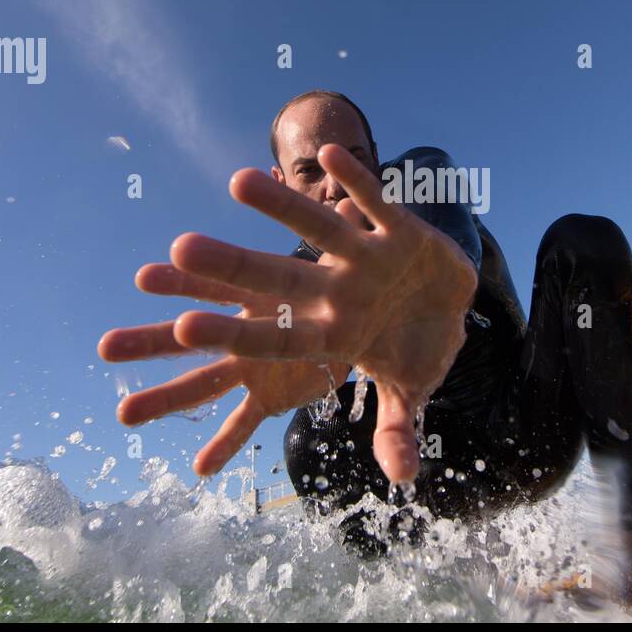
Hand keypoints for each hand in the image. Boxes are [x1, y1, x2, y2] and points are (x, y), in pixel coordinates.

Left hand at [98, 143, 477, 483]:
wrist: (452, 308)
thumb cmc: (416, 350)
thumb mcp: (410, 392)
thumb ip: (396, 427)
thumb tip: (403, 476)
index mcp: (331, 335)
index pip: (273, 337)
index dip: (235, 333)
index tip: (184, 329)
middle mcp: (336, 293)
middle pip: (276, 278)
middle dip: (232, 264)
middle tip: (179, 247)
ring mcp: (365, 260)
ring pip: (317, 229)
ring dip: (283, 207)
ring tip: (240, 180)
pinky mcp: (400, 231)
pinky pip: (375, 203)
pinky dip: (357, 182)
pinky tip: (329, 155)